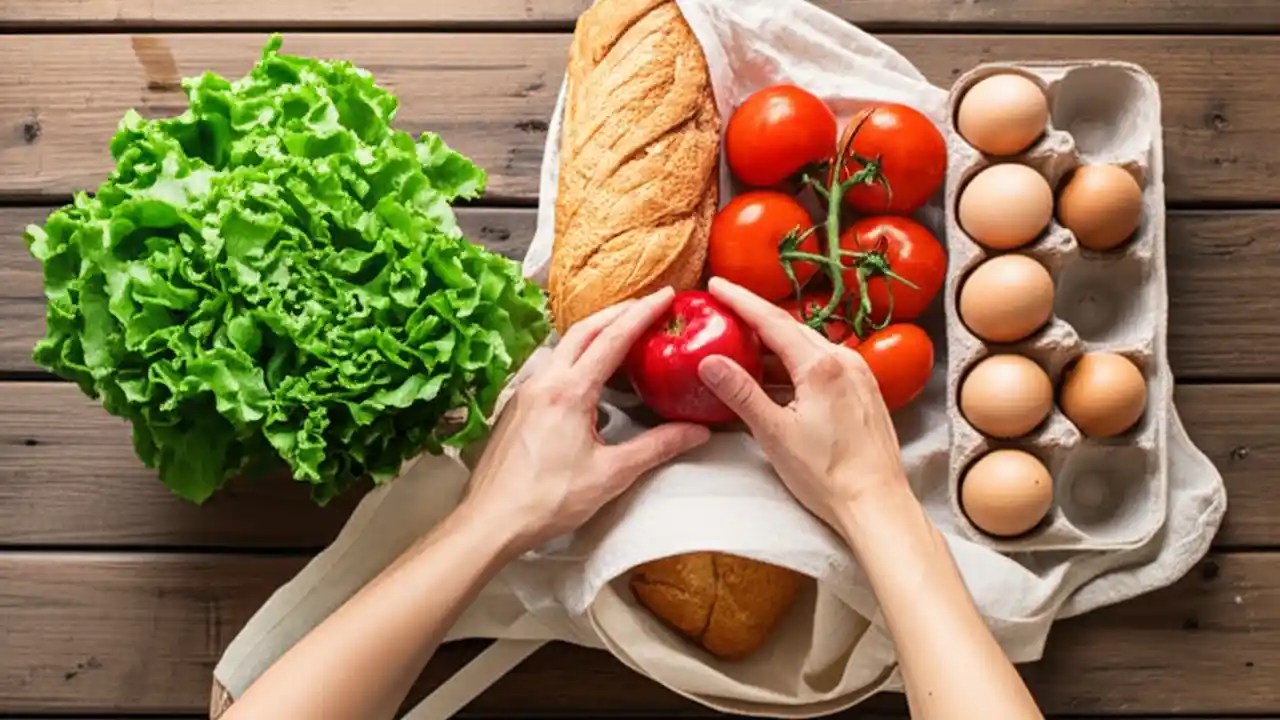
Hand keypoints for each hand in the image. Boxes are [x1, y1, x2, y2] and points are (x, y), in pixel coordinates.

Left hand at [462, 288, 710, 554]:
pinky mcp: (518, 407)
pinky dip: (576, 356)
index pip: (612, 339)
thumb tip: (695, 432)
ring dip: (595, 332)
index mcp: (569, 392)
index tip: (665, 296)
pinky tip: (589, 373)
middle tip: (648, 306)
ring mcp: (526, 392)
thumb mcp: (611, 474)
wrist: (492, 521)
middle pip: (585, 330)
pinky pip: (551, 367)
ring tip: (622, 333)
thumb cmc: (546, 500)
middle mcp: (544, 382)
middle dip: (619, 313)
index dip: (642, 313)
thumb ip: (656, 447)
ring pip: (564, 346)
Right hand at [696, 277, 907, 528]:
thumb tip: (708, 361)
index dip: (740, 301)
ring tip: (745, 342)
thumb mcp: (774, 433)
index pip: (772, 322)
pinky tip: (780, 376)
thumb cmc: (828, 475)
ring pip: (809, 346)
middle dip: (756, 317)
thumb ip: (741, 393)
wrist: (877, 504)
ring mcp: (858, 375)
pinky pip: (825, 363)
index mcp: (821, 367)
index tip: (716, 285)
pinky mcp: (864, 391)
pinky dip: (797, 362)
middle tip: (724, 308)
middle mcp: (845, 361)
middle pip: (791, 328)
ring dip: (776, 342)